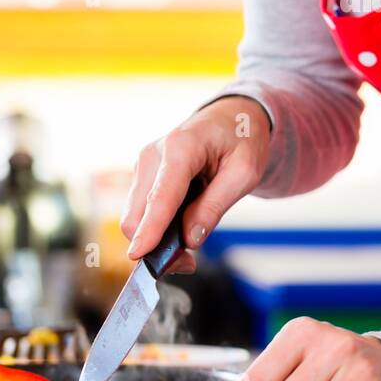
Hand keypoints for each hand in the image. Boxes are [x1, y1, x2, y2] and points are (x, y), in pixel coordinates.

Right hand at [120, 96, 269, 271]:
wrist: (231, 117)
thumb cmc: (241, 140)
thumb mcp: (244, 173)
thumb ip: (215, 206)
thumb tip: (190, 240)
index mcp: (181, 148)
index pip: (161, 196)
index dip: (150, 229)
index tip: (138, 256)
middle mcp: (154, 155)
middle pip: (138, 213)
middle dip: (155, 245)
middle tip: (189, 263)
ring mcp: (144, 165)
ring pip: (135, 217)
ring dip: (155, 240)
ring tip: (189, 247)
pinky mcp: (143, 175)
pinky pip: (141, 211)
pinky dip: (155, 228)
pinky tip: (180, 229)